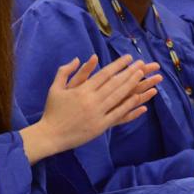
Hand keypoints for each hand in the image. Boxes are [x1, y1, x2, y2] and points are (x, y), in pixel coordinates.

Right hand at [20, 55, 161, 164]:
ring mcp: (98, 113)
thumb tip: (78, 58)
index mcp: (82, 90)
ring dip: (132, 86)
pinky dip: (129, 107)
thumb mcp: (55, 88)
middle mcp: (92, 100)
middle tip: (142, 64)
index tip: (129, 58)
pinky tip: (139, 100)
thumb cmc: (52, 110)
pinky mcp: (101, 126)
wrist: (50, 135)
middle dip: (130, 72)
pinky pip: (118, 115)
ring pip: (119, 97)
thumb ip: (65, 71)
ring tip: (143, 77)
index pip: (105, 74)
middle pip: (115, 83)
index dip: (118, 65)